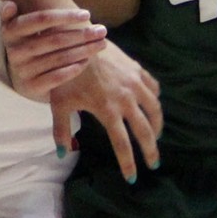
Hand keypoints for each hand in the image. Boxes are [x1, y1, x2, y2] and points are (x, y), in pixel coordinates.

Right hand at [0, 0, 106, 98]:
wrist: (21, 77)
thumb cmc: (27, 43)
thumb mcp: (17, 27)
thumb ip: (13, 13)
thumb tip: (9, 4)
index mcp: (10, 31)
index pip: (41, 19)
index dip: (65, 16)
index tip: (87, 14)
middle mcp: (13, 51)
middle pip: (54, 39)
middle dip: (81, 34)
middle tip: (102, 31)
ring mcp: (22, 70)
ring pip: (59, 58)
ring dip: (84, 50)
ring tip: (101, 44)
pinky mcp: (31, 86)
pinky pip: (57, 77)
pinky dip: (73, 68)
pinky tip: (87, 61)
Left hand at [47, 40, 161, 176]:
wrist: (77, 40)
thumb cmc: (66, 72)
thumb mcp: (59, 103)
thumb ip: (61, 131)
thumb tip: (62, 154)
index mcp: (108, 111)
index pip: (122, 144)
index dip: (128, 163)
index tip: (132, 177)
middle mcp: (126, 99)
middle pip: (144, 130)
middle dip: (151, 149)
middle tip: (154, 163)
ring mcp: (134, 83)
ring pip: (154, 109)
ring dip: (157, 126)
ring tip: (157, 136)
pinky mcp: (137, 70)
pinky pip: (153, 88)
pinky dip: (155, 100)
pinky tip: (153, 106)